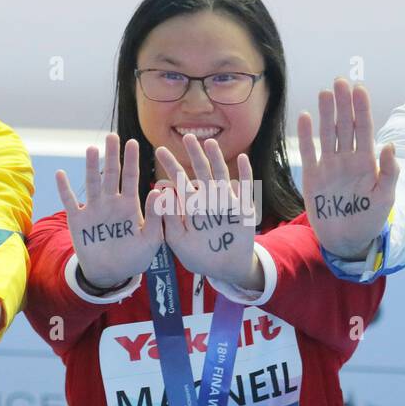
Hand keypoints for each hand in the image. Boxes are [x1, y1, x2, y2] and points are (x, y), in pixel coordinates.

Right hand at [56, 133, 164, 288]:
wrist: (112, 273)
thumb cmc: (135, 256)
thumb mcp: (151, 239)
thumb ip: (155, 217)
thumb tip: (159, 191)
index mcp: (130, 204)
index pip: (131, 178)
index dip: (132, 161)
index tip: (134, 143)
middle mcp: (111, 202)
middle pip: (111, 174)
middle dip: (112, 156)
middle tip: (113, 136)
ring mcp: (93, 209)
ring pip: (92, 184)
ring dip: (91, 167)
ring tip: (92, 149)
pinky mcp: (78, 220)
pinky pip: (70, 202)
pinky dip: (64, 189)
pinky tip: (60, 174)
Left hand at [154, 134, 260, 289]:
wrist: (225, 268)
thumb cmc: (198, 256)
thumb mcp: (178, 240)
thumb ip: (169, 219)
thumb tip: (160, 194)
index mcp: (191, 206)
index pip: (180, 181)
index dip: (171, 166)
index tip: (159, 149)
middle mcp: (208, 199)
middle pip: (201, 172)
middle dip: (195, 155)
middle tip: (187, 136)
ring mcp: (226, 202)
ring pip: (221, 175)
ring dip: (216, 159)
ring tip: (210, 143)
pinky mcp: (243, 208)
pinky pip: (245, 188)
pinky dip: (245, 173)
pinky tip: (242, 158)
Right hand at [297, 77, 397, 259]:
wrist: (347, 240)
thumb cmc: (370, 219)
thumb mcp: (385, 198)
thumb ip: (390, 172)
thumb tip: (391, 145)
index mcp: (367, 162)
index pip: (364, 129)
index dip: (362, 108)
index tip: (360, 88)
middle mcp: (347, 159)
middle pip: (345, 125)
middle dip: (343, 103)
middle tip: (340, 81)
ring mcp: (329, 166)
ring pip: (328, 134)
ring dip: (326, 113)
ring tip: (325, 92)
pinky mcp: (313, 177)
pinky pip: (309, 152)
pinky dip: (307, 135)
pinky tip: (306, 116)